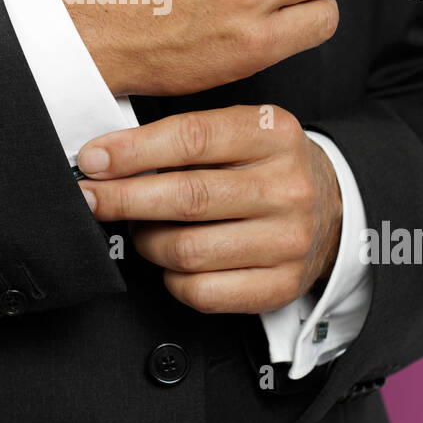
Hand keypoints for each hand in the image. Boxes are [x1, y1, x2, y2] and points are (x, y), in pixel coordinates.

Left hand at [76, 105, 342, 313]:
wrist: (333, 207)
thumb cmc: (268, 167)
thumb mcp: (241, 131)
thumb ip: (185, 138)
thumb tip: (109, 157)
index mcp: (272, 134)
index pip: (192, 139)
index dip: (132, 152)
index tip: (93, 161)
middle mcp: (286, 186)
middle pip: (186, 197)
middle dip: (122, 199)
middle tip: (90, 198)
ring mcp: (287, 239)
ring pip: (187, 250)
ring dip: (148, 241)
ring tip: (142, 229)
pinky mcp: (280, 284)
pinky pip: (203, 292)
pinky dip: (172, 279)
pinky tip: (171, 262)